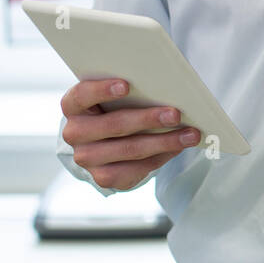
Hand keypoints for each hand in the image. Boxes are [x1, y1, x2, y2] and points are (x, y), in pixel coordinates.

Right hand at [60, 79, 199, 190]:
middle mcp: (74, 133)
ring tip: (190, 134)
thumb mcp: (114, 96)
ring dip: (164, 142)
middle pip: (114, 125)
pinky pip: (135, 169)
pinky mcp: (102, 177)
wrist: (101, 141)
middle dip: (148, 119)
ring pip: (130, 150)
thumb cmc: (113, 108)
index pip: (82, 95)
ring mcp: (86, 158)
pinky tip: (177, 148)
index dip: (102, 90)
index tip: (126, 85)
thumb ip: (130, 90)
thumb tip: (169, 88)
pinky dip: (160, 157)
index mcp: (73, 105)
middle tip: (176, 114)